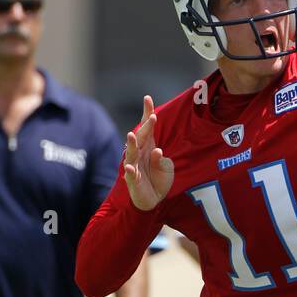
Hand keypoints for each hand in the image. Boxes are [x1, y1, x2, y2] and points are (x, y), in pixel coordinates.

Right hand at [123, 96, 173, 210]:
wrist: (154, 198)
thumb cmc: (159, 178)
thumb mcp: (166, 166)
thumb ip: (161, 158)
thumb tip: (157, 151)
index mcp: (148, 146)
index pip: (146, 126)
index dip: (147, 113)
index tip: (147, 98)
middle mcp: (139, 153)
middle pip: (140, 137)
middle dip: (145, 127)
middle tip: (152, 117)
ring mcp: (134, 166)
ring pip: (131, 153)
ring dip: (132, 144)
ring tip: (132, 135)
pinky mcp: (133, 180)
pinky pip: (131, 175)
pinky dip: (130, 171)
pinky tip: (130, 167)